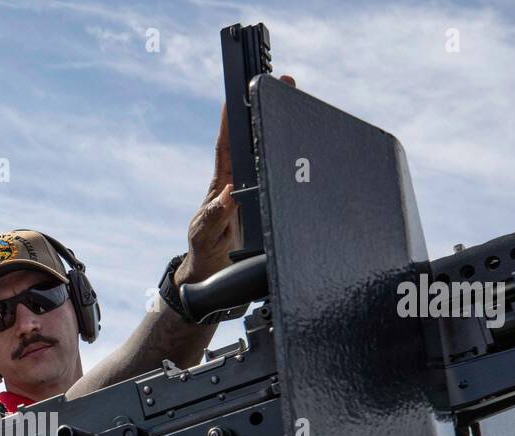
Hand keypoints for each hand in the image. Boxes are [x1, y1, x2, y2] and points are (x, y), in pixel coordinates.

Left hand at [175, 74, 296, 287]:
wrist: (214, 273)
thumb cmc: (205, 250)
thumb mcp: (205, 234)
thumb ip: (214, 216)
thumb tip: (228, 194)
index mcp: (222, 184)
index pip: (226, 146)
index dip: (231, 120)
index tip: (238, 95)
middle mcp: (238, 182)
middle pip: (252, 141)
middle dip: (264, 111)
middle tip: (282, 82)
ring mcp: (254, 191)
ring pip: (268, 156)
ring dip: (282, 132)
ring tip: (299, 102)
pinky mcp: (267, 203)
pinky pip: (279, 177)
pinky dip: (293, 162)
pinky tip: (309, 148)